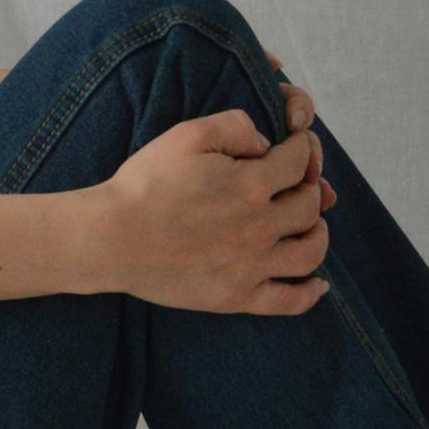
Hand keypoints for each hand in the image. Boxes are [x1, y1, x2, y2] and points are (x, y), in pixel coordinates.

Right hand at [94, 45, 333, 313]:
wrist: (109, 238)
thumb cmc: (143, 185)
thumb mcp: (185, 135)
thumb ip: (234, 126)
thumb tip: (265, 143)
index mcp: (250, 185)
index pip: (299, 161)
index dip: (303, 148)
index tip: (296, 147)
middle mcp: (259, 227)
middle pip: (310, 205)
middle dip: (310, 187)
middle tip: (298, 184)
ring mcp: (250, 266)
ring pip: (310, 251)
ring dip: (318, 234)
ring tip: (310, 226)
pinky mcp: (236, 297)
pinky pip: (290, 301)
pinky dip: (311, 292)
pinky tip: (318, 283)